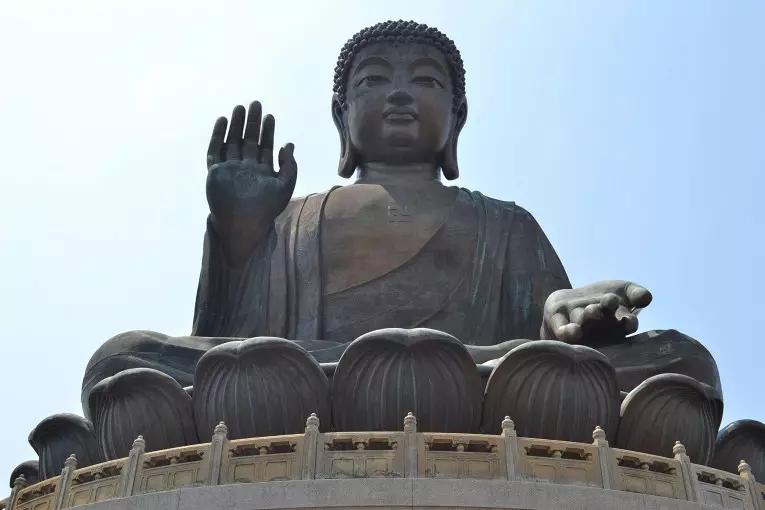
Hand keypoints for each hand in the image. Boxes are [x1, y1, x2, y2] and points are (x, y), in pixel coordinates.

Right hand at [206, 101, 296, 225]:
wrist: (244, 224)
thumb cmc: (266, 209)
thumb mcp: (284, 186)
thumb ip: (289, 166)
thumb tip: (289, 145)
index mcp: (261, 171)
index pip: (265, 146)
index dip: (268, 131)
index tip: (270, 116)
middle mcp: (245, 167)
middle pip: (248, 140)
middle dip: (252, 123)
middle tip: (255, 104)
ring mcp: (230, 169)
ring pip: (232, 141)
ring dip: (235, 125)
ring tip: (239, 108)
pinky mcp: (215, 172)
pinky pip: (215, 151)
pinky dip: (217, 136)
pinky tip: (222, 122)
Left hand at [541, 280, 652, 343]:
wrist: (571, 301)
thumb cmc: (602, 299)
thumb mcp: (623, 291)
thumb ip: (635, 293)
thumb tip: (646, 297)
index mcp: (616, 323)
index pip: (626, 324)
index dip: (628, 323)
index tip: (629, 321)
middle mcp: (598, 328)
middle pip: (602, 322)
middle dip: (602, 315)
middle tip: (600, 309)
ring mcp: (578, 326)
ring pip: (582, 323)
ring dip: (586, 318)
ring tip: (591, 311)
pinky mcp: (559, 324)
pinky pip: (562, 331)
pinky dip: (567, 332)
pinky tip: (572, 331)